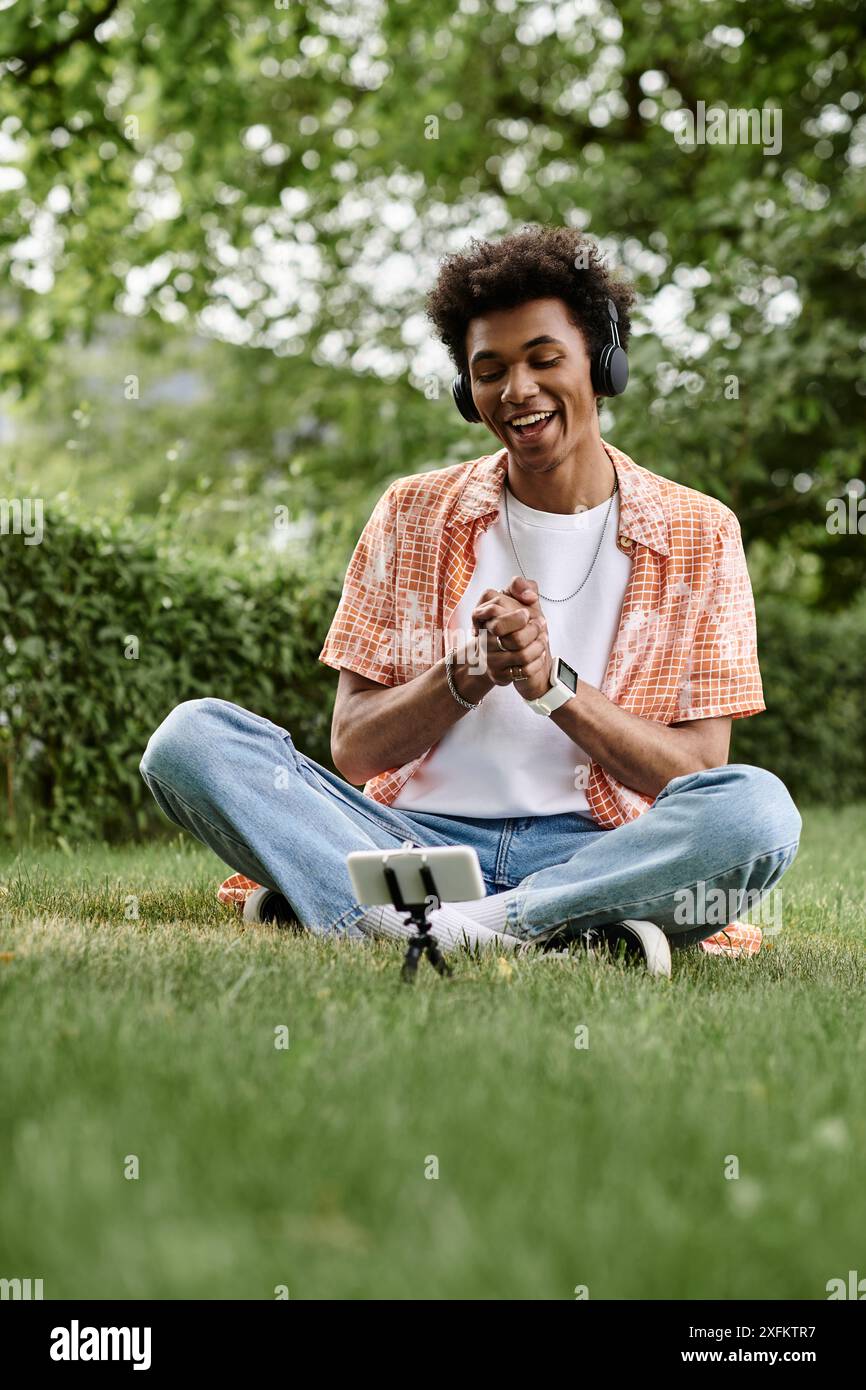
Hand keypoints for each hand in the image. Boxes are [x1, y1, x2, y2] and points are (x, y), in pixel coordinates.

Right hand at [470, 575, 553, 700]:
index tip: (527, 614)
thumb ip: (521, 586)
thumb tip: (527, 596)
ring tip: (543, 640)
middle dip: (534, 630)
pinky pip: (524, 671)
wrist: (510, 658)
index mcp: (484, 619)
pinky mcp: (499, 676)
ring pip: (522, 655)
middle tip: (541, 625)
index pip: (495, 614)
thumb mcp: (516, 601)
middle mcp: (484, 640)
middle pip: (514, 638)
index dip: (517, 616)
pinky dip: (537, 662)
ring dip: (539, 646)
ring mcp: (490, 660)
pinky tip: (539, 655)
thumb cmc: (514, 626)